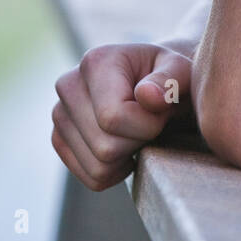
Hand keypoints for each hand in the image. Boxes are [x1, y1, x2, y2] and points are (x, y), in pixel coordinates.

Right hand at [51, 42, 194, 190]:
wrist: (155, 86)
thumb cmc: (169, 79)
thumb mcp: (181, 72)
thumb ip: (169, 81)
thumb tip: (146, 96)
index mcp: (95, 62)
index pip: (112, 118)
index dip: (147, 125)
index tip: (160, 111)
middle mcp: (68, 85)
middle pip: (104, 147)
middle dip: (138, 142)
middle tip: (150, 122)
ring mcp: (59, 114)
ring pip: (98, 167)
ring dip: (128, 158)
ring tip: (138, 131)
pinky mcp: (60, 139)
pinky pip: (91, 178)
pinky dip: (116, 172)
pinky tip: (127, 147)